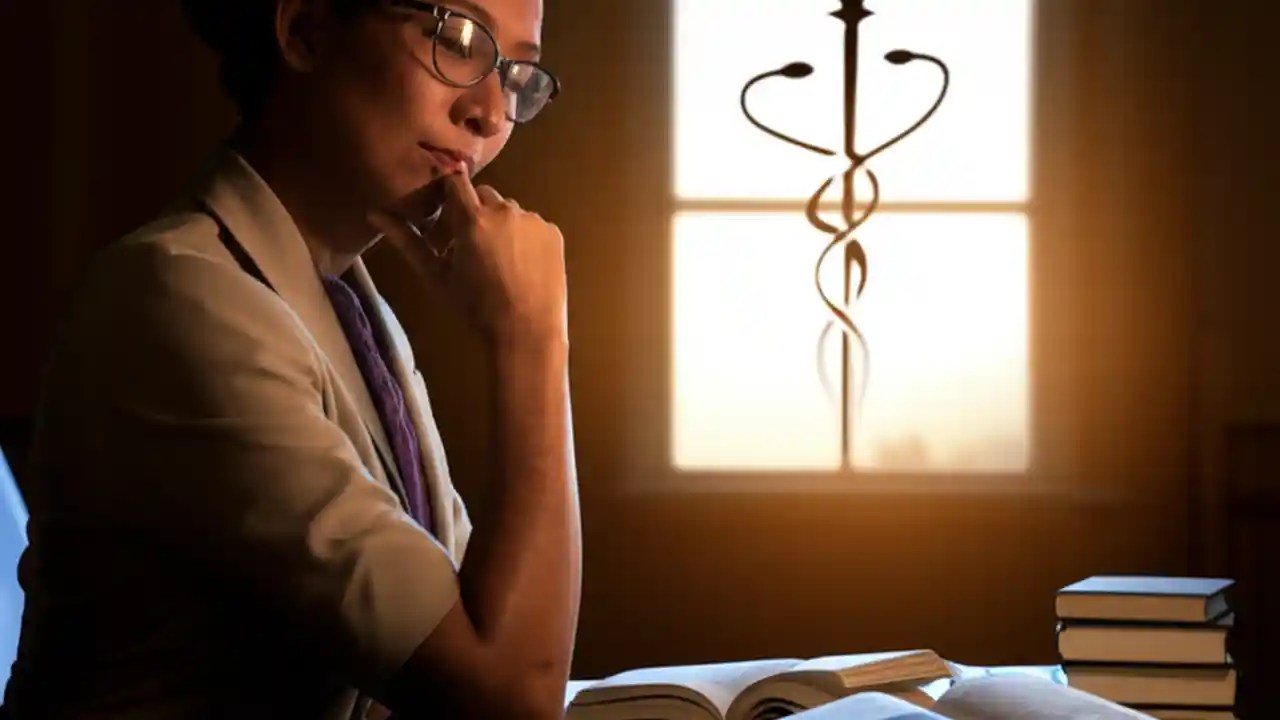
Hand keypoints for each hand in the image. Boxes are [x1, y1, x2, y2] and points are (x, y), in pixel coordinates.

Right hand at [371, 173, 567, 348]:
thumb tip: (375, 214)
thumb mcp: (436, 276)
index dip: (448, 197)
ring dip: (498, 227)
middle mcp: (505, 210)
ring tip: (495, 262)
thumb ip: (407, 241)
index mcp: (473, 218)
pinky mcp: (553, 233)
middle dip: (472, 215)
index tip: (445, 222)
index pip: (455, 181)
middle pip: (483, 196)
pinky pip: (532, 226)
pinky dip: (523, 239)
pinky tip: (519, 267)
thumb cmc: (475, 307)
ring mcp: (533, 220)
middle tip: (466, 250)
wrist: (526, 332)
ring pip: (509, 211)